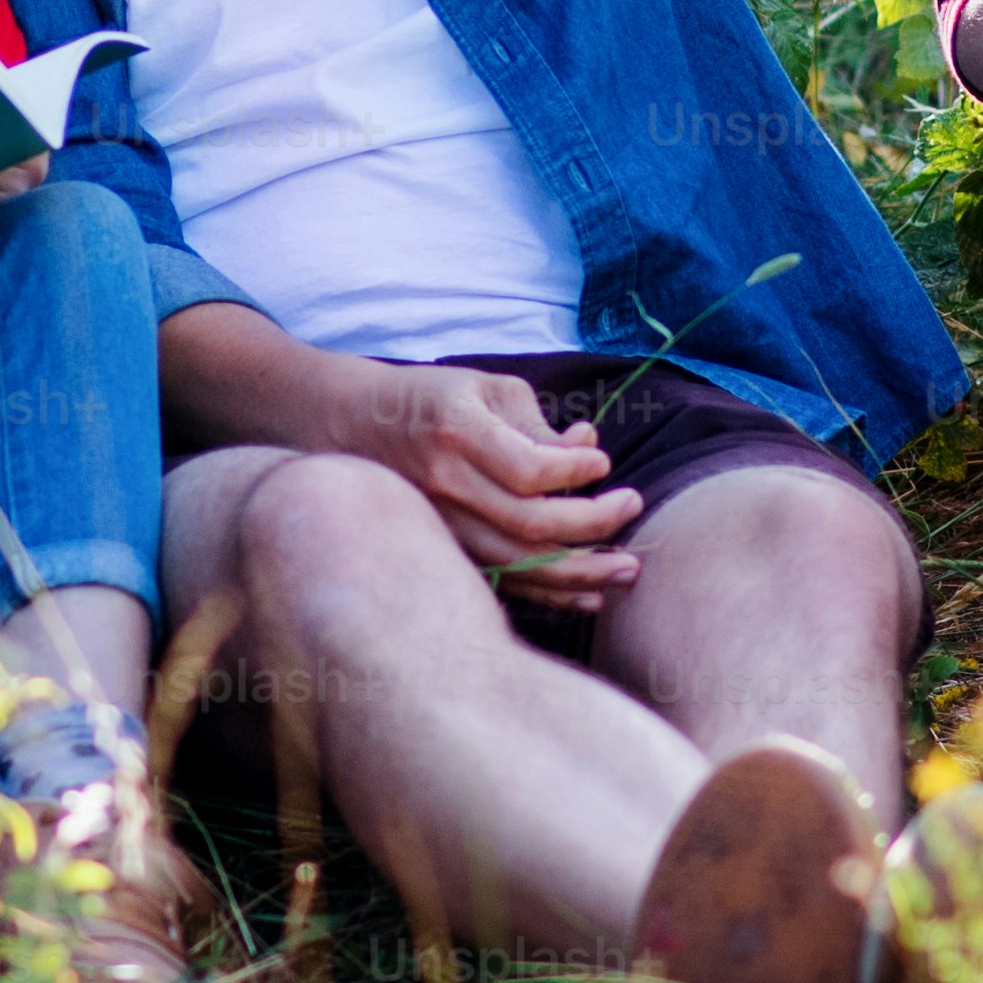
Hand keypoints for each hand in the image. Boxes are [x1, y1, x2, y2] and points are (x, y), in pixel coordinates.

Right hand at [333, 362, 644, 611]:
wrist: (349, 425)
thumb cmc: (428, 398)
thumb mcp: (484, 388)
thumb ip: (538, 424)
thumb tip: (588, 450)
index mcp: (457, 431)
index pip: (529, 469)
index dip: (576, 471)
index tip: (604, 462)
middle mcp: (445, 484)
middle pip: (530, 525)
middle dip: (594, 523)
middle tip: (634, 506)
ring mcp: (440, 524)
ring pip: (518, 564)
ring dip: (581, 572)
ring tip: (627, 569)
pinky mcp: (442, 549)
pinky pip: (501, 582)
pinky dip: (547, 593)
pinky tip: (587, 594)